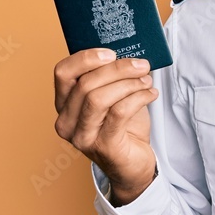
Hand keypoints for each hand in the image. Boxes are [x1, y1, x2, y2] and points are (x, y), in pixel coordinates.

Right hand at [53, 49, 158, 204]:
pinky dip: (138, 97)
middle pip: (85, 84)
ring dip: (129, 83)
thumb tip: (126, 50)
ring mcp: (82, 137)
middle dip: (118, 69)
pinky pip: (119, 112)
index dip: (86, 58)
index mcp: (64, 104)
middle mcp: (66, 122)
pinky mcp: (104, 147)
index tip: (111, 52)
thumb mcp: (112, 96)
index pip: (63, 73)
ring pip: (99, 98)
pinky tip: (151, 94)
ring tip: (147, 80)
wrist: (133, 164)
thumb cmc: (122, 126)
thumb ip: (109, 76)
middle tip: (141, 64)